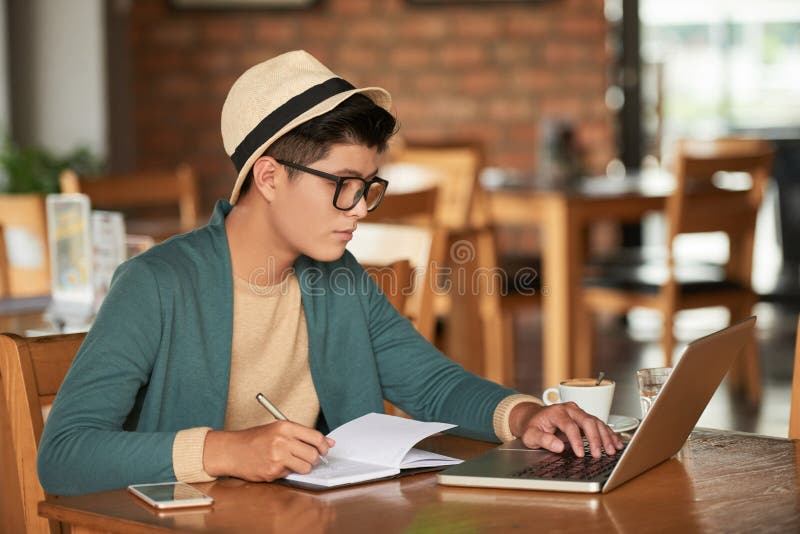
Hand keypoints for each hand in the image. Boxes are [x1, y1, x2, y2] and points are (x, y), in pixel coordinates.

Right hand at [203, 421, 334, 480]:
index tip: (324, 449)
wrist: (231, 450)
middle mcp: (282, 440)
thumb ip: (302, 435)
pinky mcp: (272, 471)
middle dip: (314, 459)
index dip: (323, 445)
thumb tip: (329, 443)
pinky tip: (276, 465)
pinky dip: (287, 472)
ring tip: (293, 463)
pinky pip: (290, 474)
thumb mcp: (277, 430)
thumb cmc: (254, 439)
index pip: (315, 436)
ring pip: (305, 467)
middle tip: (309, 459)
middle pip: (313, 454)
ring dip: (303, 467)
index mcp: (285, 427)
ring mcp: (277, 457)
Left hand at [509, 402, 623, 457]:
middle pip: (586, 421)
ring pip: (595, 422)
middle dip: (595, 438)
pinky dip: (608, 434)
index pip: (569, 425)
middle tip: (598, 454)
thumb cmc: (532, 426)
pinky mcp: (584, 418)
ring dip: (605, 436)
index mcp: (556, 412)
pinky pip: (599, 424)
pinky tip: (616, 443)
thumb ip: (543, 440)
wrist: (533, 418)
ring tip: (610, 451)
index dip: (576, 440)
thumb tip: (558, 446)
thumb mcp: (531, 435)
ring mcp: (578, 412)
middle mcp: (569, 409)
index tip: (580, 454)